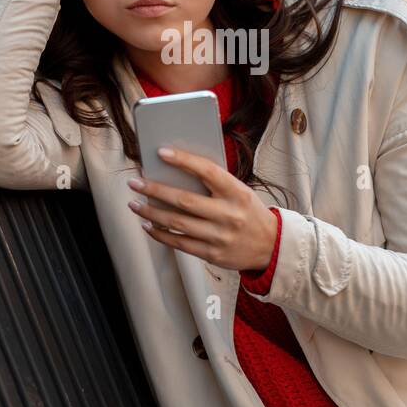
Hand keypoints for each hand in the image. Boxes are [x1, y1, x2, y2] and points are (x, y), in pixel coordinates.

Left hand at [127, 146, 278, 272]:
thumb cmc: (250, 213)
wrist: (271, 246)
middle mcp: (228, 214)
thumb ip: (215, 184)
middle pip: (184, 200)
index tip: (161, 153)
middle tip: (135, 183)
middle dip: (155, 190)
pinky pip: (179, 243)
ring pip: (177, 223)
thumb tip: (177, 172)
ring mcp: (220, 236)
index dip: (183, 161)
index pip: (207, 171)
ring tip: (135, 204)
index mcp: (237, 192)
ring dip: (151, 212)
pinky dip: (160, 233)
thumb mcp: (240, 192)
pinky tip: (148, 224)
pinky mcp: (212, 254)